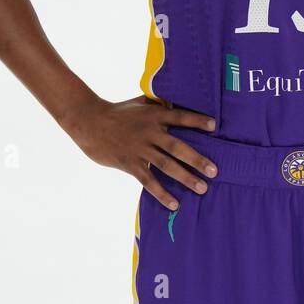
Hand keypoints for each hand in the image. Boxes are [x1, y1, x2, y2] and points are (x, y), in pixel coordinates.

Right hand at [58, 92, 217, 210]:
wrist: (89, 122)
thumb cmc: (118, 111)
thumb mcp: (140, 102)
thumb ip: (158, 103)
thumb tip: (177, 100)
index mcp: (154, 114)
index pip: (180, 116)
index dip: (197, 120)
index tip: (214, 126)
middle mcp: (149, 131)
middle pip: (177, 146)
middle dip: (197, 159)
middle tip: (214, 171)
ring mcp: (139, 148)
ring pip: (166, 165)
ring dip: (185, 177)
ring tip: (202, 188)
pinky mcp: (129, 163)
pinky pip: (148, 180)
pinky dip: (161, 193)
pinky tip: (174, 203)